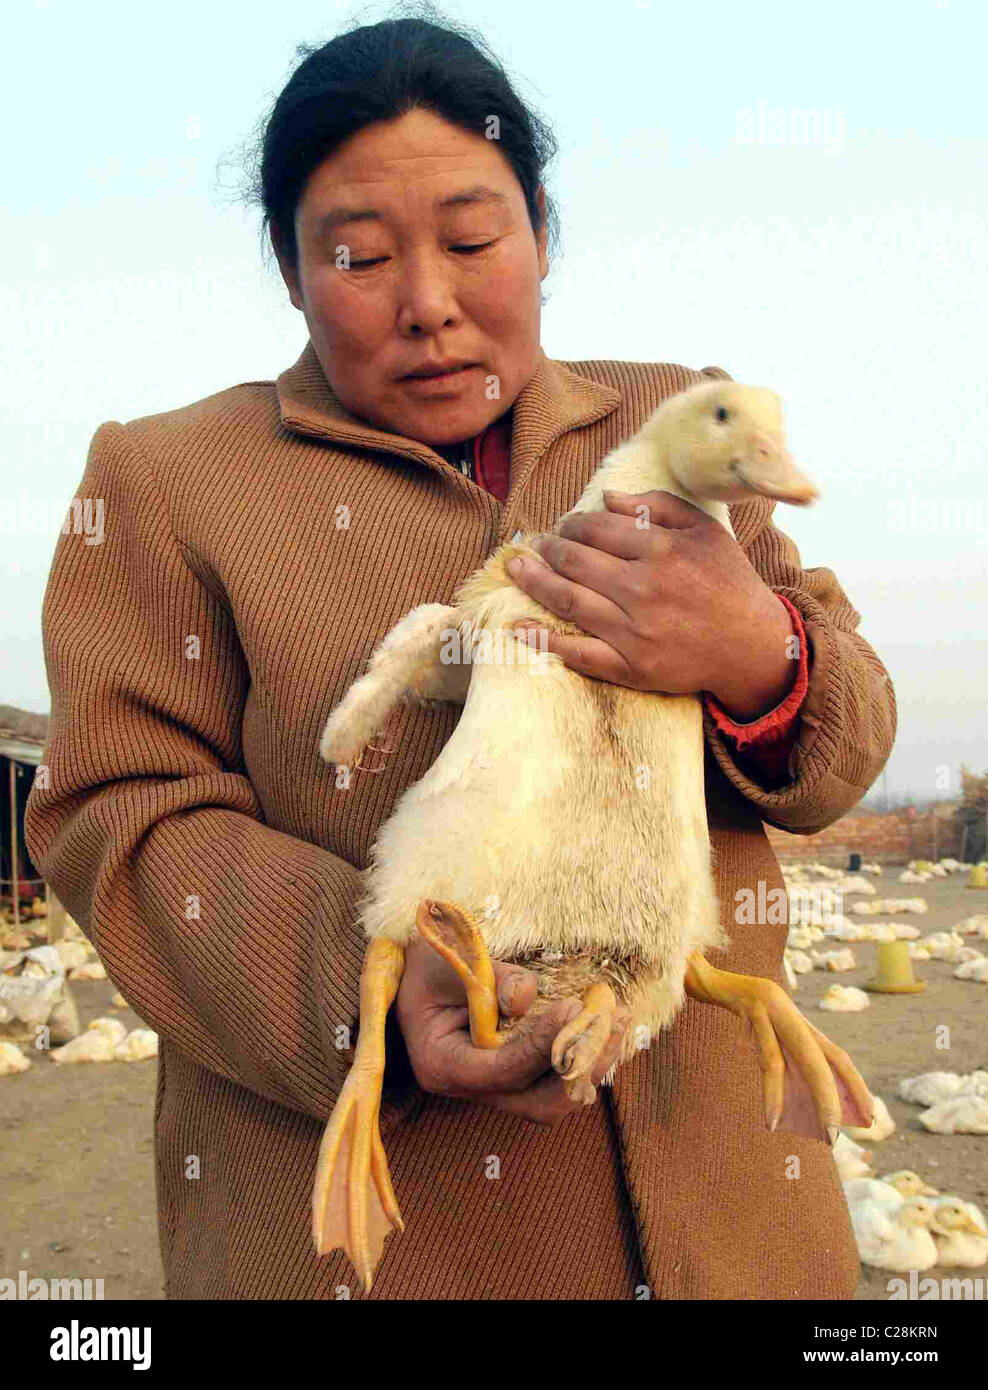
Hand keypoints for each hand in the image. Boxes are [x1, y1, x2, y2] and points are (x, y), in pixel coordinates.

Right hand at [395, 938, 629, 1124]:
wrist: (418, 970)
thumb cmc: (428, 962)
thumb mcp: (448, 960)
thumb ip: (487, 977)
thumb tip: (527, 997)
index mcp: (442, 1065)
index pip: (503, 1070)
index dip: (543, 1044)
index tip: (574, 1008)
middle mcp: (469, 1087)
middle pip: (536, 1103)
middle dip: (580, 1068)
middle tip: (612, 1026)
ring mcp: (493, 1086)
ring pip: (552, 1099)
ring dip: (589, 1066)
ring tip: (618, 1024)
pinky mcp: (513, 1075)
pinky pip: (554, 1080)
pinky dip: (581, 1059)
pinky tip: (605, 1028)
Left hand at [506, 489, 796, 720]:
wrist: (752, 645)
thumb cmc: (728, 582)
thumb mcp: (705, 531)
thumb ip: (659, 507)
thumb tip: (609, 497)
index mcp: (661, 550)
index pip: (598, 529)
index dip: (573, 524)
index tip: (565, 525)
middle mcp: (643, 588)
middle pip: (575, 561)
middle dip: (548, 548)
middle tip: (536, 544)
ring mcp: (634, 631)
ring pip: (569, 600)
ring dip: (534, 582)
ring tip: (516, 569)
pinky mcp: (631, 666)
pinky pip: (579, 653)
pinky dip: (544, 640)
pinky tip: (517, 627)